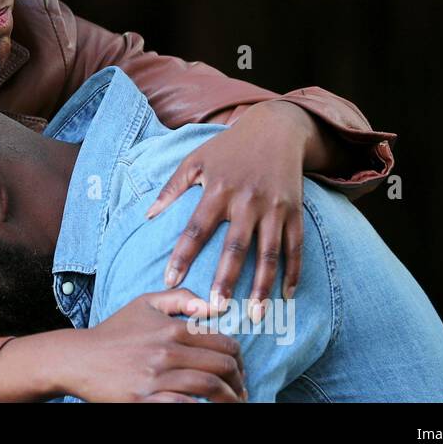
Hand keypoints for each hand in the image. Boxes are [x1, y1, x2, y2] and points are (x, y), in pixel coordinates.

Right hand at [62, 289, 245, 401]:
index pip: (223, 343)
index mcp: (172, 329)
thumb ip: (179, 298)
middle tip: (241, 392)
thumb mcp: (144, 304)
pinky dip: (199, 407)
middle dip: (239, 382)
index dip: (239, 360)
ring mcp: (155, 377)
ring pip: (208, 387)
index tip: (240, 372)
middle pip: (221, 366)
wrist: (77, 359)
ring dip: (228, 399)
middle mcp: (166, 351)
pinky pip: (183, 406)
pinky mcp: (143, 400)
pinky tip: (204, 408)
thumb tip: (212, 306)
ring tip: (232, 404)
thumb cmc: (114, 333)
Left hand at [146, 101, 318, 312]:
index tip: (170, 280)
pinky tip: (287, 294)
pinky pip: (295, 246)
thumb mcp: (195, 159)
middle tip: (217, 308)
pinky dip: (293, 271)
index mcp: (218, 190)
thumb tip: (147, 215)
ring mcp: (274, 207)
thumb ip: (171, 188)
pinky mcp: (294, 211)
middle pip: (235, 247)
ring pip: (269, 253)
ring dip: (263, 285)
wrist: (275, 129)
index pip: (196, 229)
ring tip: (257, 314)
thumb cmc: (228, 148)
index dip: (182, 256)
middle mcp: (247, 201)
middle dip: (226, 279)